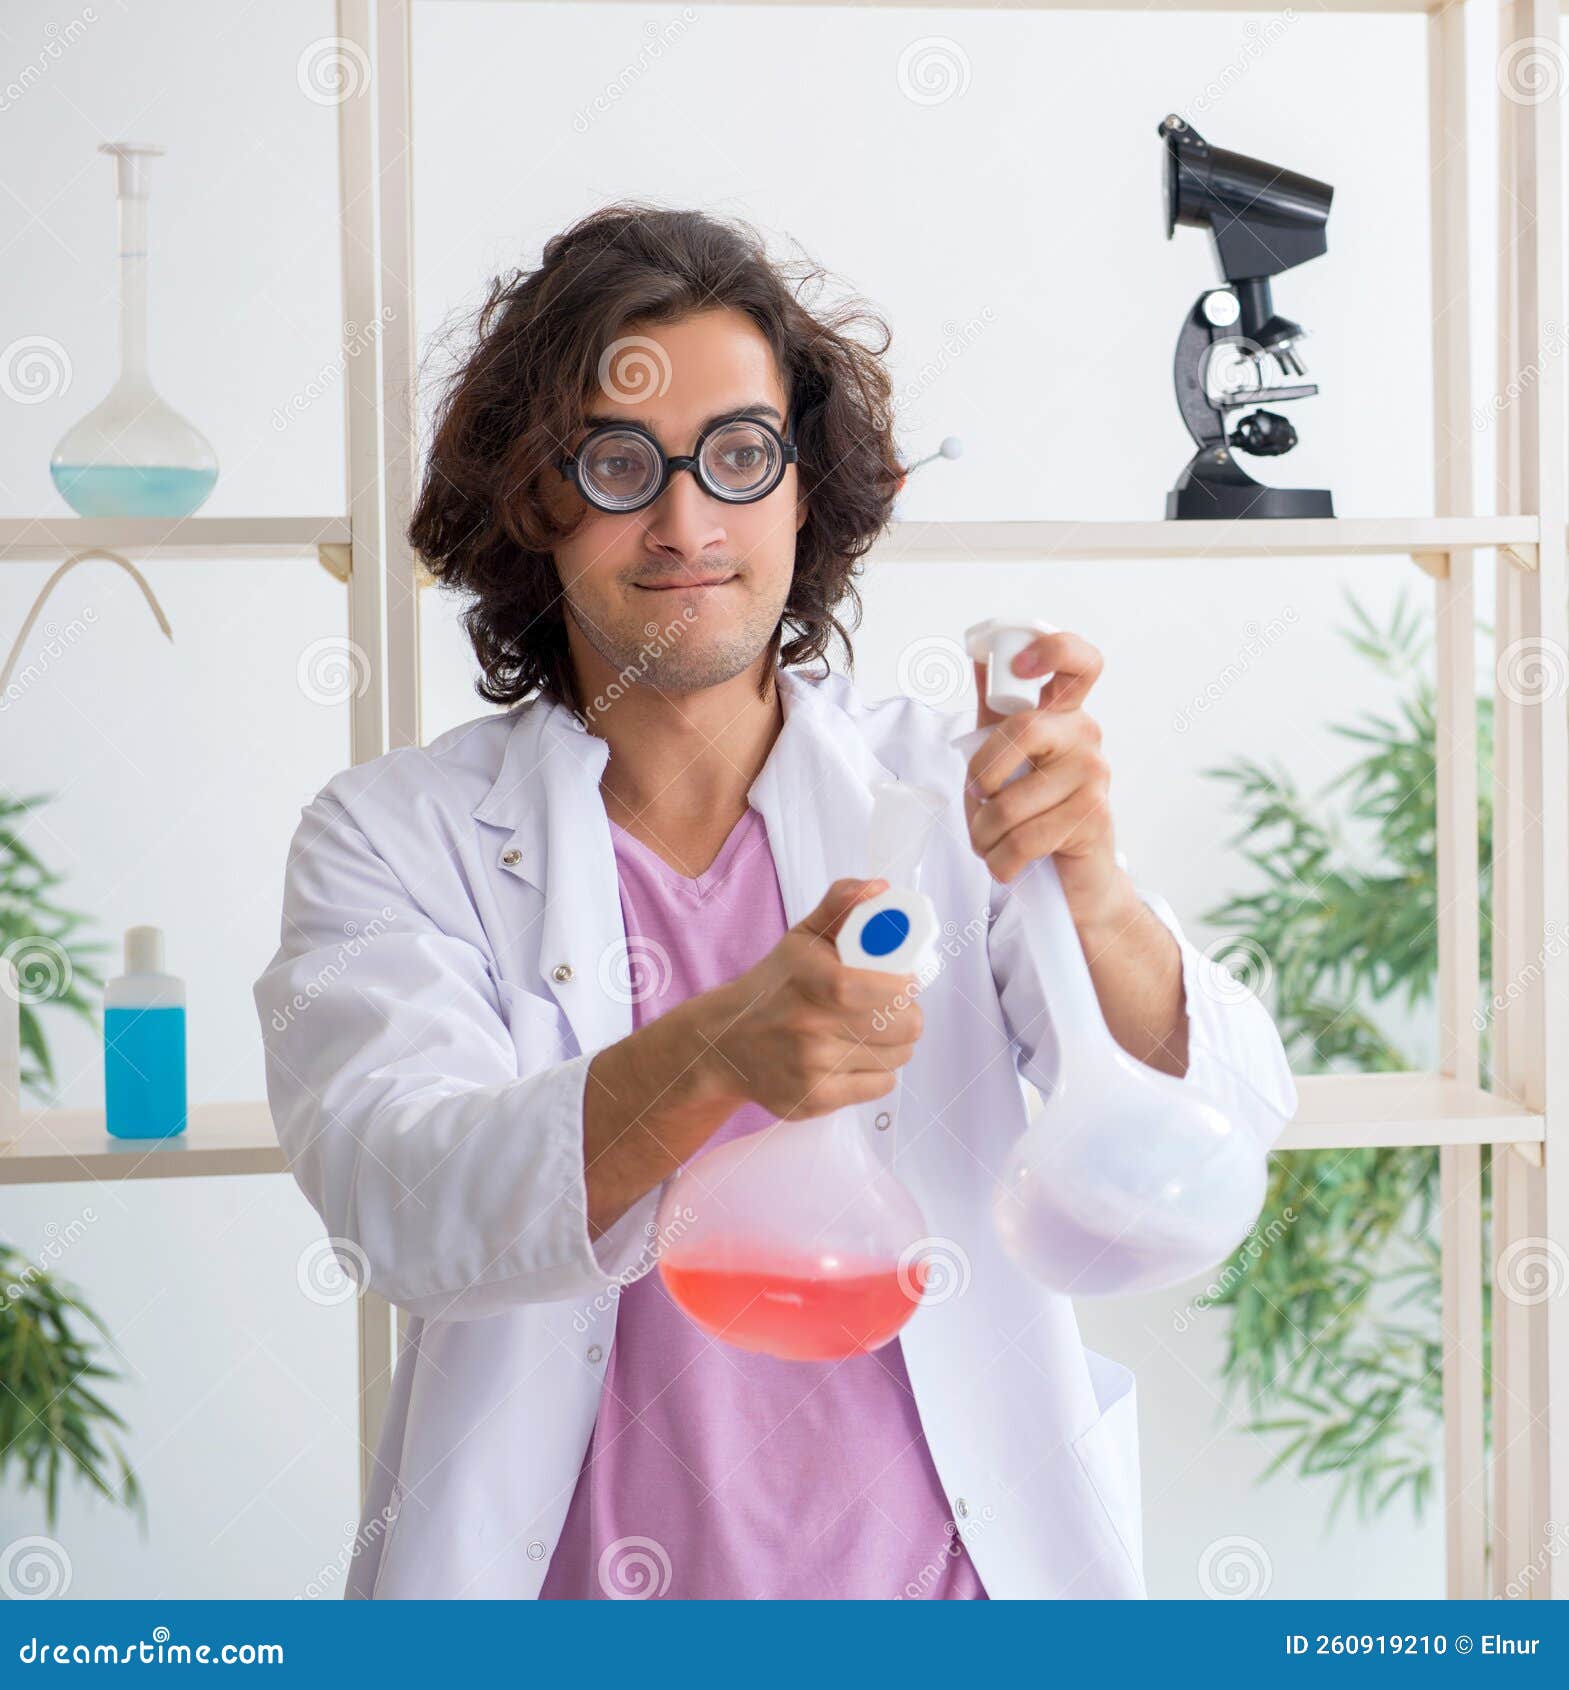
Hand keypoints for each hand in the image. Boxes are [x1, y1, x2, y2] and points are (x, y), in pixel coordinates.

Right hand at [692, 877, 923, 1118]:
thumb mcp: (804, 936)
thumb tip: (881, 888)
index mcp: (814, 981)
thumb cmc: (776, 984)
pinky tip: (855, 1057)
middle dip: (907, 1015)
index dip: (905, 986)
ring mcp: (813, 1069)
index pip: (890, 990)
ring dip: (896, 1044)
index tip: (903, 981)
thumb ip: (842, 903)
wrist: (726, 1043)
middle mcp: (811, 1028)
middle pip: (904, 1027)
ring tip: (873, 1031)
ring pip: (897, 1057)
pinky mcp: (816, 1100)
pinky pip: (881, 1086)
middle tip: (892, 1007)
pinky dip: (878, 1072)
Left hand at [964, 627, 1126, 927]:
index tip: (1019, 666)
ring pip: (1011, 800)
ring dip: (984, 834)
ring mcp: (1094, 775)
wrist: (1072, 878)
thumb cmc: (1034, 814)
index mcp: (1062, 714)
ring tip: (991, 844)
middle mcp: (1084, 736)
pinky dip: (1001, 860)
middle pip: (1023, 729)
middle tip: (978, 798)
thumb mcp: (1007, 757)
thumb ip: (996, 713)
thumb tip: (980, 654)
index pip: (1078, 661)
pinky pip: (1025, 838)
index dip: (1052, 649)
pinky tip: (1006, 864)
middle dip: (983, 774)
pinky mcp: (1093, 817)